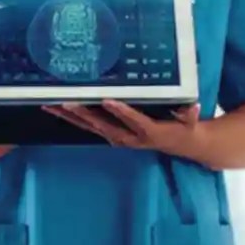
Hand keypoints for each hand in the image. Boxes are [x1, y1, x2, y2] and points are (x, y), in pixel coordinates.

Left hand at [44, 100, 202, 156]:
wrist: (183, 145)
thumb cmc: (185, 128)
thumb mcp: (192, 121)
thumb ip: (191, 115)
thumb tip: (193, 106)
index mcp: (149, 131)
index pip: (134, 120)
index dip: (121, 111)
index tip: (108, 99)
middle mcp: (130, 137)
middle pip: (104, 125)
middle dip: (84, 114)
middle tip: (66, 101)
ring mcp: (119, 137)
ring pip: (92, 127)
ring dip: (71, 117)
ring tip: (51, 106)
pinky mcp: (112, 135)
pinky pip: (90, 128)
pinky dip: (74, 119)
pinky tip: (59, 110)